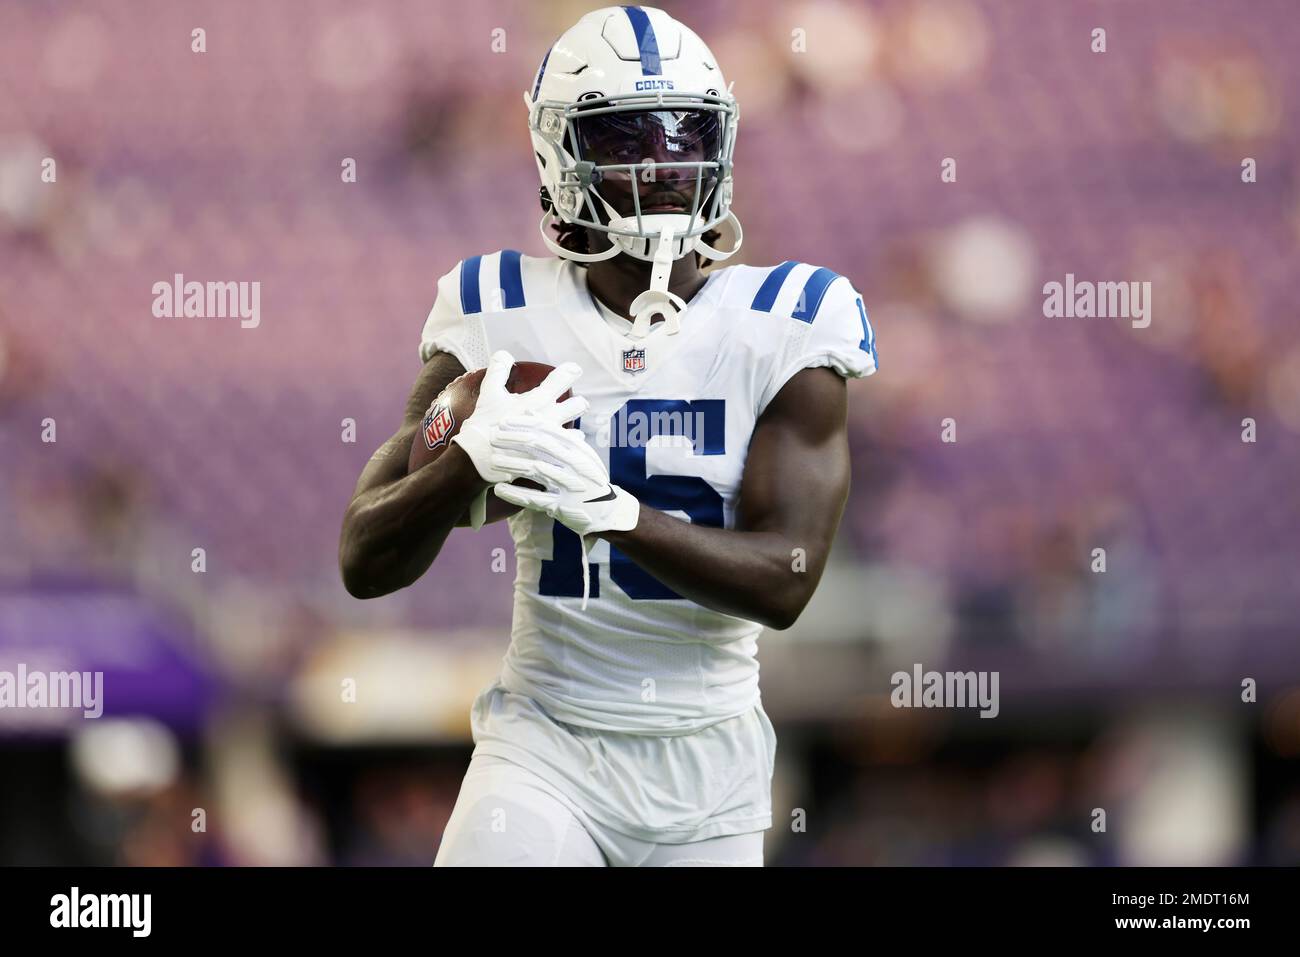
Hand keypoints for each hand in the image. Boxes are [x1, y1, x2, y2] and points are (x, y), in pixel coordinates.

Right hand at [451, 351, 587, 484]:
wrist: (480, 459)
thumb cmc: (485, 425)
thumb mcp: (489, 393)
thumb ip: (498, 371)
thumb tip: (504, 354)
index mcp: (538, 400)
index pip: (562, 378)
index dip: (570, 371)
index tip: (573, 370)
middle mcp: (550, 418)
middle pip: (578, 405)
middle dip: (577, 403)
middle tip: (574, 403)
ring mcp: (552, 439)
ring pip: (576, 431)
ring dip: (574, 428)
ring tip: (567, 429)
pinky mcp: (550, 458)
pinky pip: (568, 451)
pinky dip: (567, 448)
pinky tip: (561, 447)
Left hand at [488, 418, 639, 536]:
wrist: (608, 511)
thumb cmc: (587, 479)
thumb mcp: (581, 454)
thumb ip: (557, 436)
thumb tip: (532, 411)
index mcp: (578, 449)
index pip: (548, 430)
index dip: (524, 424)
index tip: (503, 421)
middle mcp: (575, 464)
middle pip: (539, 446)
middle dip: (514, 440)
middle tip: (492, 438)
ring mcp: (569, 485)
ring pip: (536, 470)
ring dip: (512, 464)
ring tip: (492, 461)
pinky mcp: (563, 506)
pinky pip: (536, 499)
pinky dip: (516, 493)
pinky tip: (499, 489)